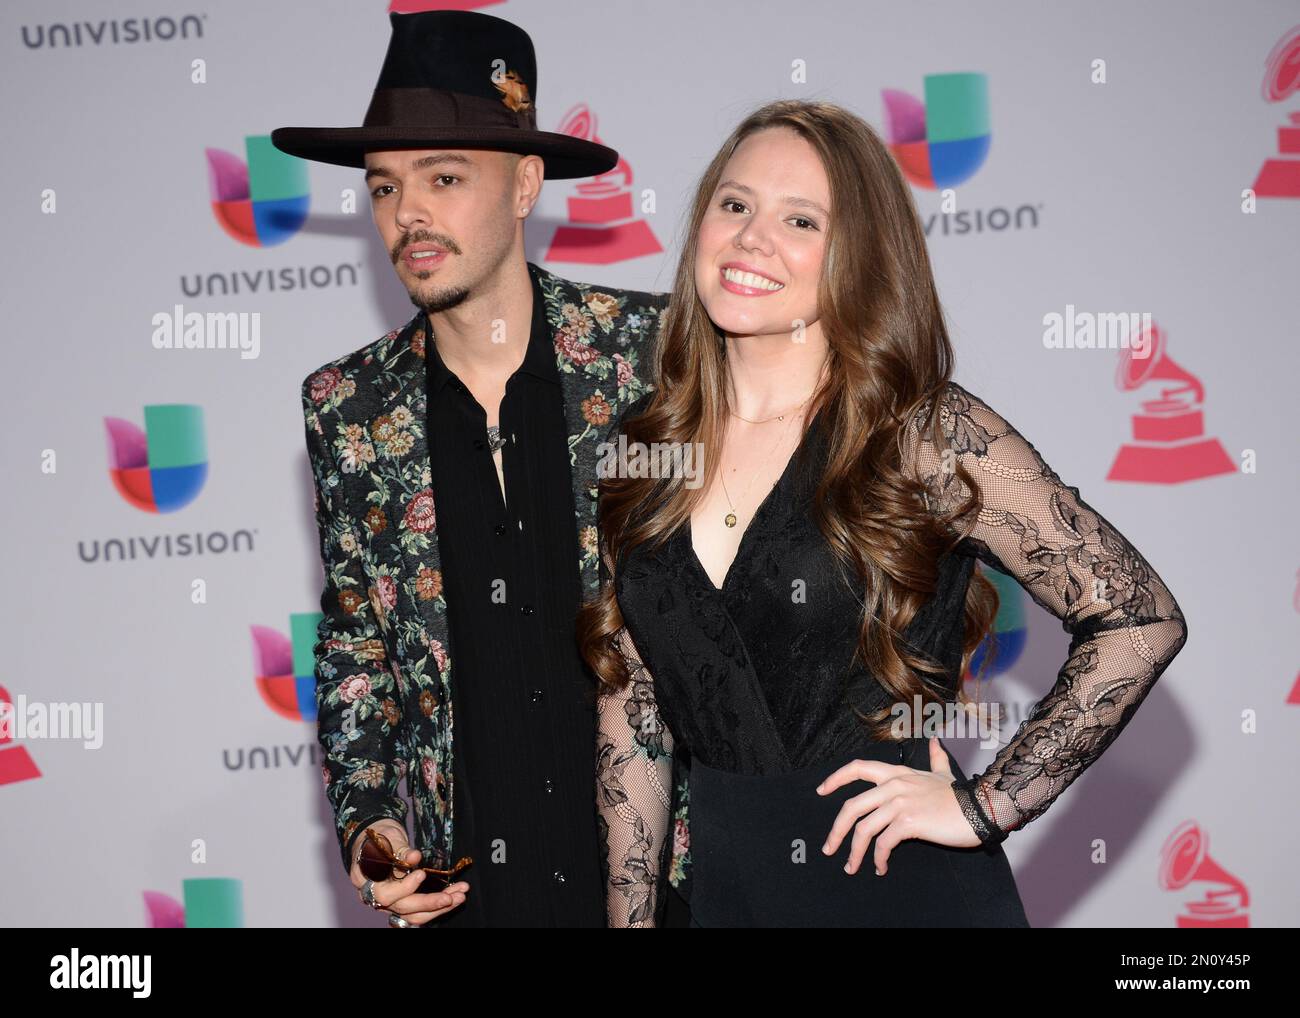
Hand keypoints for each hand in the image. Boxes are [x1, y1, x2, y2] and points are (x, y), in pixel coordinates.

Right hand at [349, 819, 468, 925]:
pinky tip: (454, 897)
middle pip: (401, 907)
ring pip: (413, 914)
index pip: (383, 893)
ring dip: (438, 908)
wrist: (378, 842)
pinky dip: (437, 906)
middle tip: (450, 896)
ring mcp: (389, 903)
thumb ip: (401, 850)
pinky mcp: (403, 904)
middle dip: (428, 903)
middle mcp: (375, 896)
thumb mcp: (389, 838)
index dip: (404, 887)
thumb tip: (414, 856)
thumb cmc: (380, 838)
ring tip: (459, 896)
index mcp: (364, 880)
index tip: (421, 874)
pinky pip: (419, 912)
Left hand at [815, 737, 980, 875]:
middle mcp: (893, 785)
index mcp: (896, 773)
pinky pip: (883, 843)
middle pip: (852, 806)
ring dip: (854, 852)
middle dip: (836, 830)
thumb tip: (935, 742)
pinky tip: (880, 867)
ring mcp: (900, 803)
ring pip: (864, 828)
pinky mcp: (909, 822)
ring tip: (851, 866)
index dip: (835, 779)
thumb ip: (935, 758)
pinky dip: (878, 858)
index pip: (857, 768)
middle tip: (829, 848)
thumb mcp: (943, 773)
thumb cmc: (960, 795)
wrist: (981, 808)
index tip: (821, 791)